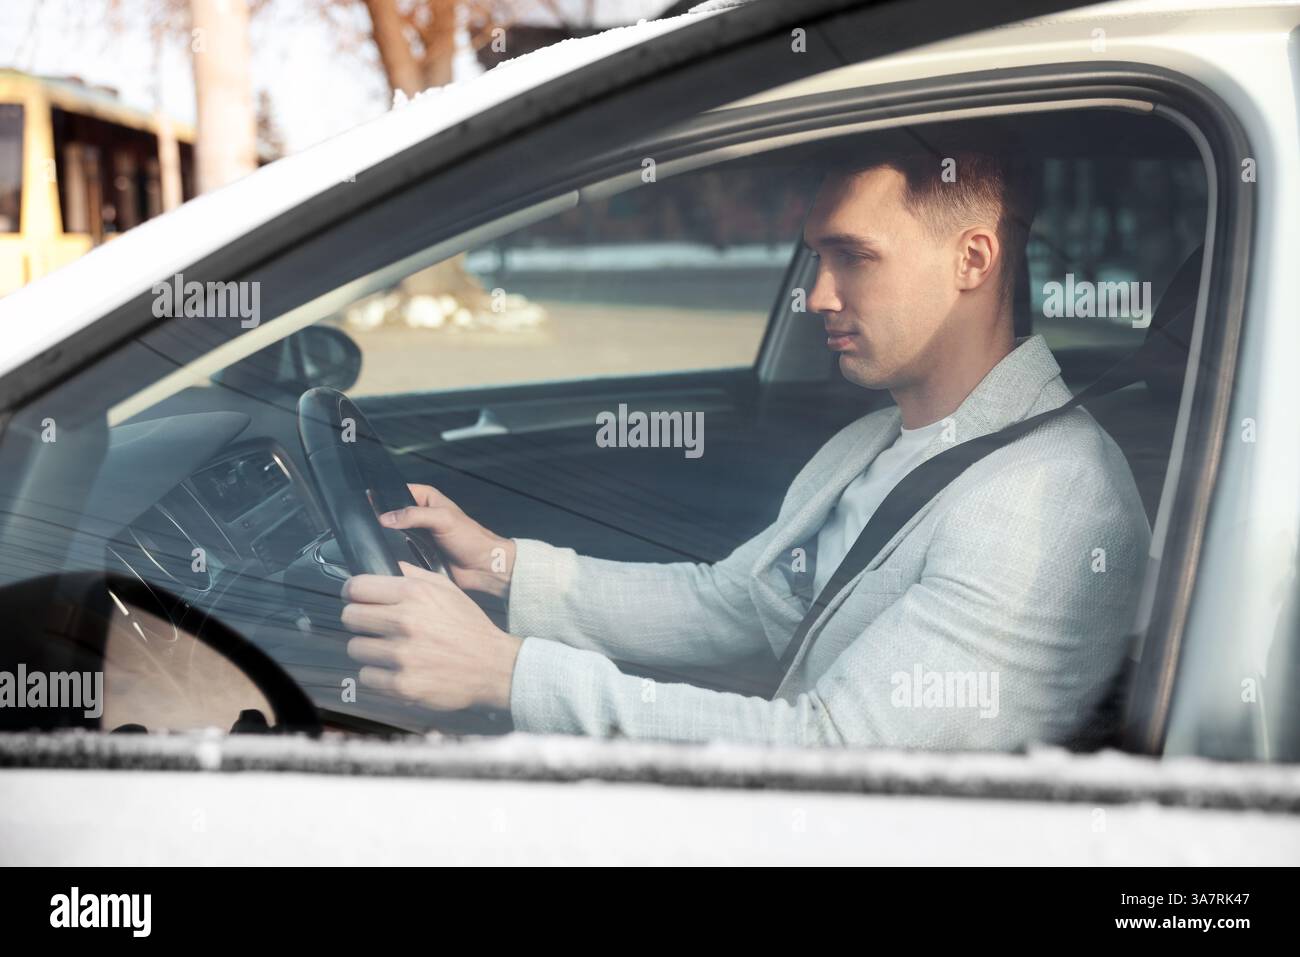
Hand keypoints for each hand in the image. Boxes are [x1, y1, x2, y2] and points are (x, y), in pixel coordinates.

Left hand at [343, 561, 522, 711]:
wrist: (493, 666)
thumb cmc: (470, 628)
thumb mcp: (447, 590)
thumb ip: (413, 576)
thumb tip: (386, 568)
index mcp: (414, 594)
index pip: (356, 587)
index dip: (353, 593)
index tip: (356, 599)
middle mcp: (405, 621)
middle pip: (349, 617)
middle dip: (360, 621)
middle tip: (376, 626)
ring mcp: (402, 655)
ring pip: (355, 648)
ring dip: (369, 650)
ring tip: (390, 650)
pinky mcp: (401, 684)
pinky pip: (366, 677)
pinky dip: (378, 675)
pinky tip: (396, 669)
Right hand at [379, 483, 515, 598]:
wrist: (482, 567)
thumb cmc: (471, 539)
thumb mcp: (443, 519)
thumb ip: (414, 515)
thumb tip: (387, 517)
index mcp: (428, 499)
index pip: (398, 490)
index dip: (385, 496)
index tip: (371, 503)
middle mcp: (421, 515)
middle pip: (393, 514)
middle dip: (385, 520)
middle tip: (377, 526)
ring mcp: (418, 535)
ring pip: (394, 534)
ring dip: (391, 539)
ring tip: (387, 541)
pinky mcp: (418, 553)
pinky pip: (400, 552)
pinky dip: (397, 554)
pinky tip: (394, 556)